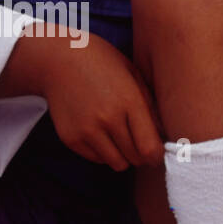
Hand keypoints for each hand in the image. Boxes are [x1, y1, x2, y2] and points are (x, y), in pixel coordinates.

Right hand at [40, 33, 164, 170]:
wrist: (57, 59)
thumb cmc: (101, 62)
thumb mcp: (132, 74)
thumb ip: (151, 106)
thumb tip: (165, 136)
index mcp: (128, 101)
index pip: (150, 148)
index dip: (157, 155)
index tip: (157, 150)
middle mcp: (108, 119)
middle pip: (135, 159)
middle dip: (141, 154)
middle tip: (138, 142)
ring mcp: (87, 130)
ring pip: (117, 164)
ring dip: (123, 155)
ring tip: (119, 136)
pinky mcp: (71, 138)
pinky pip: (97, 159)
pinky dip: (103, 152)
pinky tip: (100, 131)